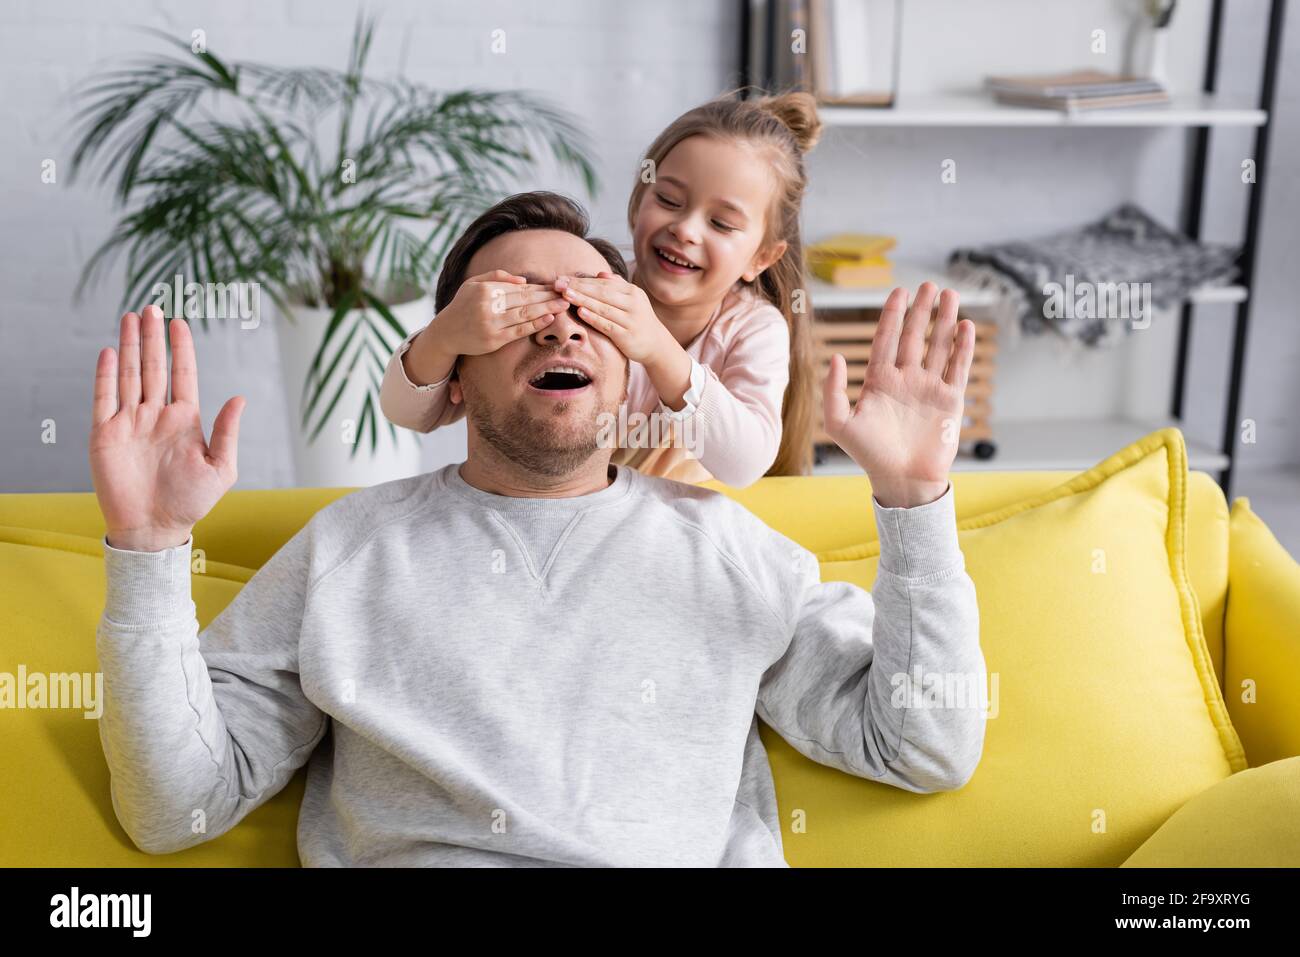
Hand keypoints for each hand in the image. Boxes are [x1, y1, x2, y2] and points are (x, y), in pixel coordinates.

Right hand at [90, 305, 244, 551]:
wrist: (155, 529)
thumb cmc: (191, 502)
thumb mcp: (220, 468)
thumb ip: (227, 432)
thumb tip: (240, 398)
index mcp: (185, 420)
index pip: (182, 374)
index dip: (180, 348)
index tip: (179, 322)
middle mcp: (156, 415)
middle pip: (153, 367)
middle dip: (151, 337)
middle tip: (151, 307)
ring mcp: (130, 423)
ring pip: (129, 376)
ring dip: (129, 347)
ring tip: (130, 318)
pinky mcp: (105, 435)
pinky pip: (104, 399)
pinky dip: (105, 376)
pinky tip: (109, 352)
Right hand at [417, 269, 569, 369]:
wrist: (446, 332)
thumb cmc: (463, 306)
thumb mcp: (473, 284)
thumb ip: (497, 276)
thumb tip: (523, 280)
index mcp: (486, 290)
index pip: (520, 288)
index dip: (540, 287)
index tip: (556, 286)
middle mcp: (488, 305)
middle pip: (526, 300)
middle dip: (548, 296)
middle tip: (567, 293)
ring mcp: (491, 323)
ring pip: (525, 314)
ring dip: (547, 308)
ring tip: (564, 304)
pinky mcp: (494, 340)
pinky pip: (519, 331)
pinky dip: (536, 324)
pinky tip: (549, 318)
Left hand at [555, 271, 675, 364]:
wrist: (656, 344)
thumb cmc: (638, 320)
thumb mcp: (631, 300)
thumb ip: (616, 286)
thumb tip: (600, 274)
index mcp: (632, 292)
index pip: (603, 284)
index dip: (582, 280)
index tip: (562, 278)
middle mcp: (633, 303)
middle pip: (601, 293)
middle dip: (578, 287)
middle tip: (558, 284)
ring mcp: (631, 320)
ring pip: (603, 307)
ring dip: (583, 300)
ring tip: (565, 295)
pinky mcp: (627, 336)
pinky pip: (607, 325)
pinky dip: (594, 318)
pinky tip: (580, 312)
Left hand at [823, 282, 974, 507]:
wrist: (902, 480)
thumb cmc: (868, 455)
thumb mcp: (840, 423)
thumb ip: (834, 390)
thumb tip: (836, 357)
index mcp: (879, 380)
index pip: (886, 339)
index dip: (892, 315)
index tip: (899, 291)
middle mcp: (905, 379)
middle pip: (914, 336)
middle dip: (922, 310)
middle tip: (929, 285)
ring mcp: (929, 388)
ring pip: (938, 346)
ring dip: (944, 321)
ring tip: (950, 295)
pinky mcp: (950, 400)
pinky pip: (958, 367)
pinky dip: (963, 347)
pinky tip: (965, 326)